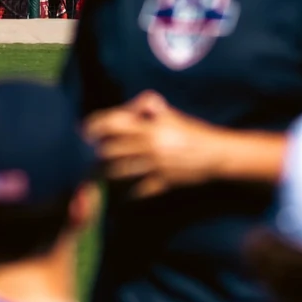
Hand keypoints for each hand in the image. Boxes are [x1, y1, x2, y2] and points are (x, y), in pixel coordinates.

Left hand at [84, 92, 285, 197]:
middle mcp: (150, 145)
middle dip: (98, 152)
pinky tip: (119, 193)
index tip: (86, 131)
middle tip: (94, 153)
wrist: (215, 154)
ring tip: (100, 172)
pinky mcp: (161, 184)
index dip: (95, 126)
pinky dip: (125, 194)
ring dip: (106, 173)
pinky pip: (136, 192)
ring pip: (118, 173)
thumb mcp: (170, 113)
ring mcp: (155, 166)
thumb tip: (129, 107)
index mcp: (150, 125)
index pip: (114, 123)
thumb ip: (148, 106)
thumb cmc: (190, 131)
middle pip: (110, 150)